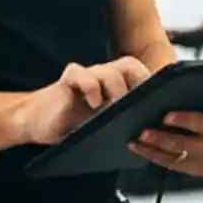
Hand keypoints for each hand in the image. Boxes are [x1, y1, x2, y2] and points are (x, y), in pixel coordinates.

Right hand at [16, 57, 151, 145]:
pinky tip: (94, 103)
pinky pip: (81, 74)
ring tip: (118, 106)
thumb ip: (121, 124)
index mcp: (116, 88)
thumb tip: (150, 137)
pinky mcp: (68, 79)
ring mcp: (86, 76)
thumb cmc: (73, 127)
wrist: (37, 122)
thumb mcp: (102, 127)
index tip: (165, 102)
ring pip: (109, 69)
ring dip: (118, 86)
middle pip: (130, 65)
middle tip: (145, 102)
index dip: (155, 86)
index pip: (141, 77)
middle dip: (141, 79)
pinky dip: (91, 87)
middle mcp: (103, 77)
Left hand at [127, 100, 202, 177]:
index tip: (166, 116)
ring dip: (158, 150)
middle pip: (197, 146)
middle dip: (168, 139)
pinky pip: (177, 165)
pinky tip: (140, 147)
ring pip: (184, 159)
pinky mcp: (202, 167)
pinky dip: (157, 157)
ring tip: (138, 140)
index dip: (190, 121)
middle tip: (145, 132)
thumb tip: (178, 82)